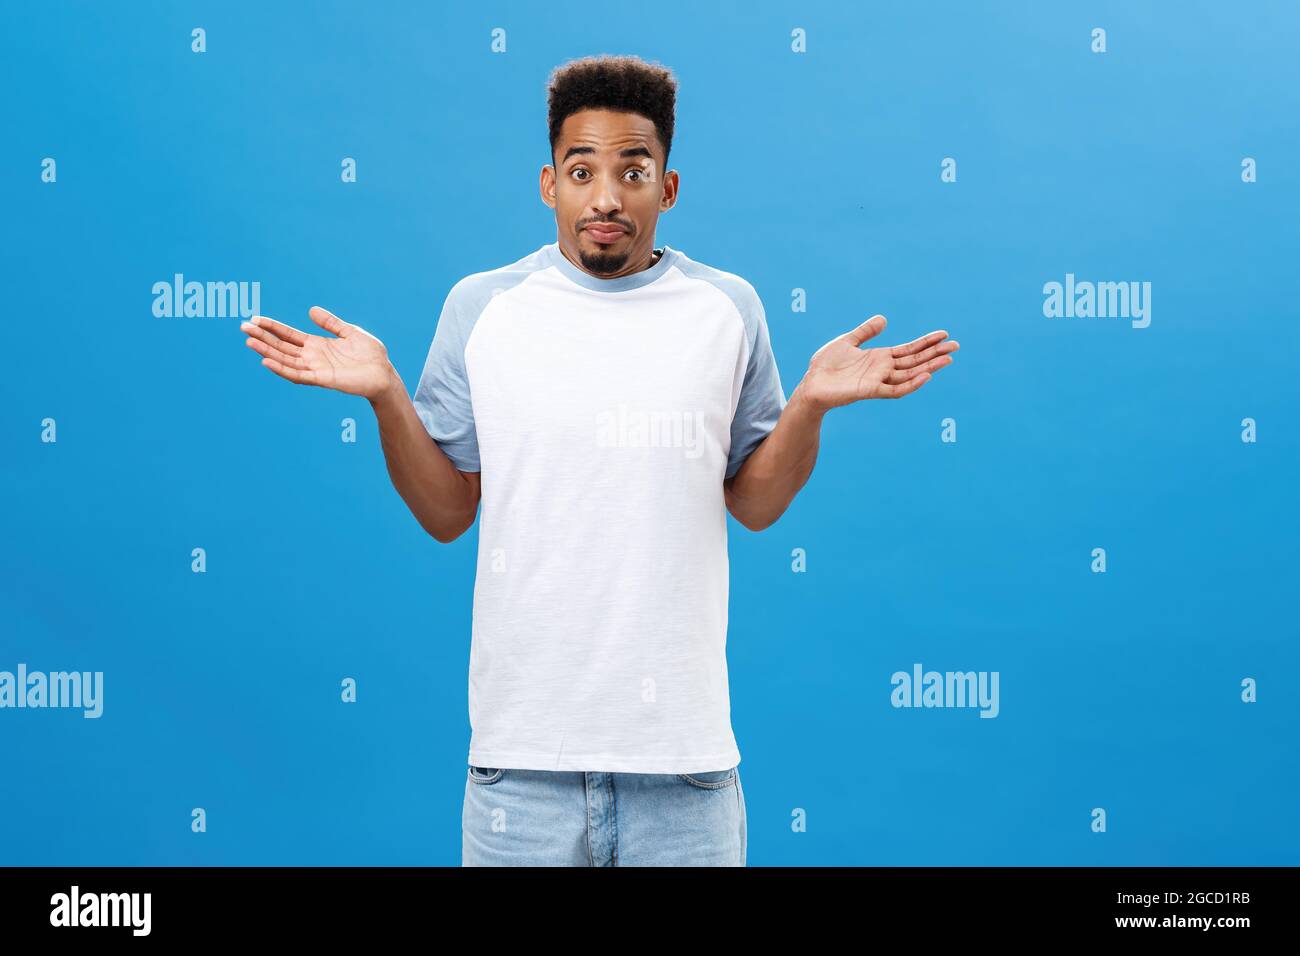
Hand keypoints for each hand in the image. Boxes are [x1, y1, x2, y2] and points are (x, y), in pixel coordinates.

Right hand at [239, 306, 397, 400]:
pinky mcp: (322, 379)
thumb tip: (310, 310)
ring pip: (285, 360)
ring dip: (266, 351)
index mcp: (317, 345)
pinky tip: (266, 361)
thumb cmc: (370, 355)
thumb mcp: (349, 332)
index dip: (272, 327)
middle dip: (262, 337)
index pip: (288, 335)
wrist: (384, 374)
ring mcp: (315, 369)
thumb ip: (331, 322)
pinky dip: (281, 369)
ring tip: (249, 341)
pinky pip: (297, 375)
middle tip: (243, 327)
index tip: (255, 319)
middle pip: (281, 346)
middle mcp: (312, 358)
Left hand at [797, 315, 957, 411]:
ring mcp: (878, 381)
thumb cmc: (826, 365)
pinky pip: (894, 390)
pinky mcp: (870, 391)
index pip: (909, 350)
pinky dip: (910, 384)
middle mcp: (883, 370)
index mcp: (879, 358)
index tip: (944, 334)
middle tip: (956, 346)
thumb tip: (884, 318)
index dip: (926, 343)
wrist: (810, 384)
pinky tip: (925, 376)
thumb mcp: (848, 341)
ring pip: (910, 374)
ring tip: (948, 359)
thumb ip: (866, 331)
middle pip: (915, 361)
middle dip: (934, 353)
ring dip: (929, 367)